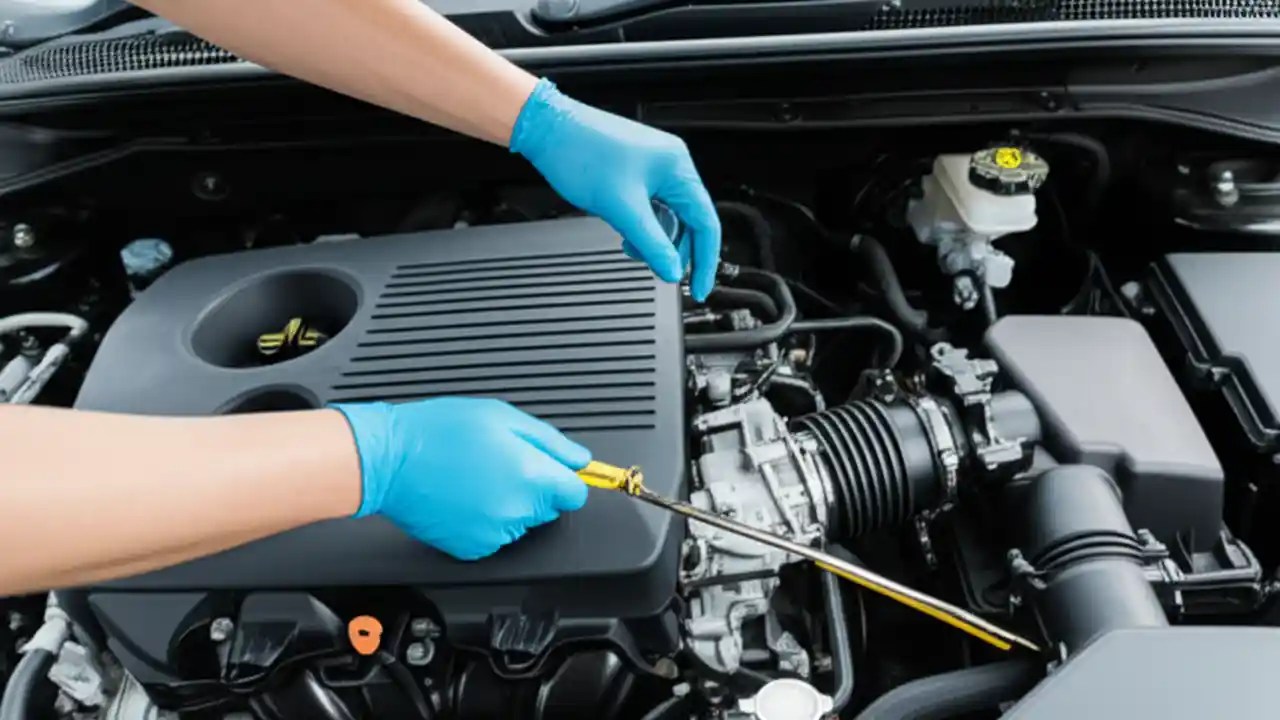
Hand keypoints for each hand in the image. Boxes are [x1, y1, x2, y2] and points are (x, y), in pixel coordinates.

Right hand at [331, 398, 590, 559]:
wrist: (390, 459)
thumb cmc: (440, 432)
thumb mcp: (503, 417)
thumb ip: (550, 441)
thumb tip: (579, 460)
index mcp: (531, 477)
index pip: (575, 493)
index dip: (563, 478)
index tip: (550, 469)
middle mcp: (518, 511)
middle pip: (548, 508)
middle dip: (534, 487)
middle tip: (500, 462)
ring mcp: (495, 534)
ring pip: (521, 522)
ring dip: (509, 504)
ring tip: (476, 477)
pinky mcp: (473, 548)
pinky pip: (495, 534)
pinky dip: (486, 520)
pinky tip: (464, 497)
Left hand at [508, 78, 721, 300]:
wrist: (547, 130)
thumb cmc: (581, 152)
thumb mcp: (621, 208)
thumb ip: (651, 243)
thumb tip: (671, 270)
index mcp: (677, 167)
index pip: (705, 222)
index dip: (704, 259)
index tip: (698, 287)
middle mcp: (670, 165)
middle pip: (687, 222)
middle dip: (672, 249)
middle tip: (658, 269)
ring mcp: (652, 168)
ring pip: (665, 217)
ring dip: (652, 238)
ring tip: (631, 245)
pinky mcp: (634, 173)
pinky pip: (648, 208)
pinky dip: (640, 226)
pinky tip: (625, 232)